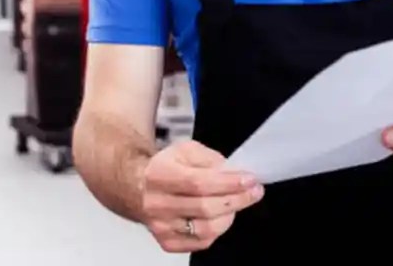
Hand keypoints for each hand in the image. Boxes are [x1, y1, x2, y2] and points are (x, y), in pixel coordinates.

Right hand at [138, 139, 263, 252]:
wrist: (138, 187)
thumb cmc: (165, 168)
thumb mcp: (185, 150)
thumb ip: (210, 159)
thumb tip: (233, 173)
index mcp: (159, 174)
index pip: (198, 183)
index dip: (228, 183)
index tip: (249, 180)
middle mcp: (156, 203)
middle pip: (204, 208)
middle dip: (236, 199)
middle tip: (254, 191)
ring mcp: (160, 225)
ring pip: (205, 229)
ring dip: (229, 216)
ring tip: (237, 203)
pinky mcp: (166, 241)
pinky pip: (201, 242)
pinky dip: (217, 230)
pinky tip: (221, 216)